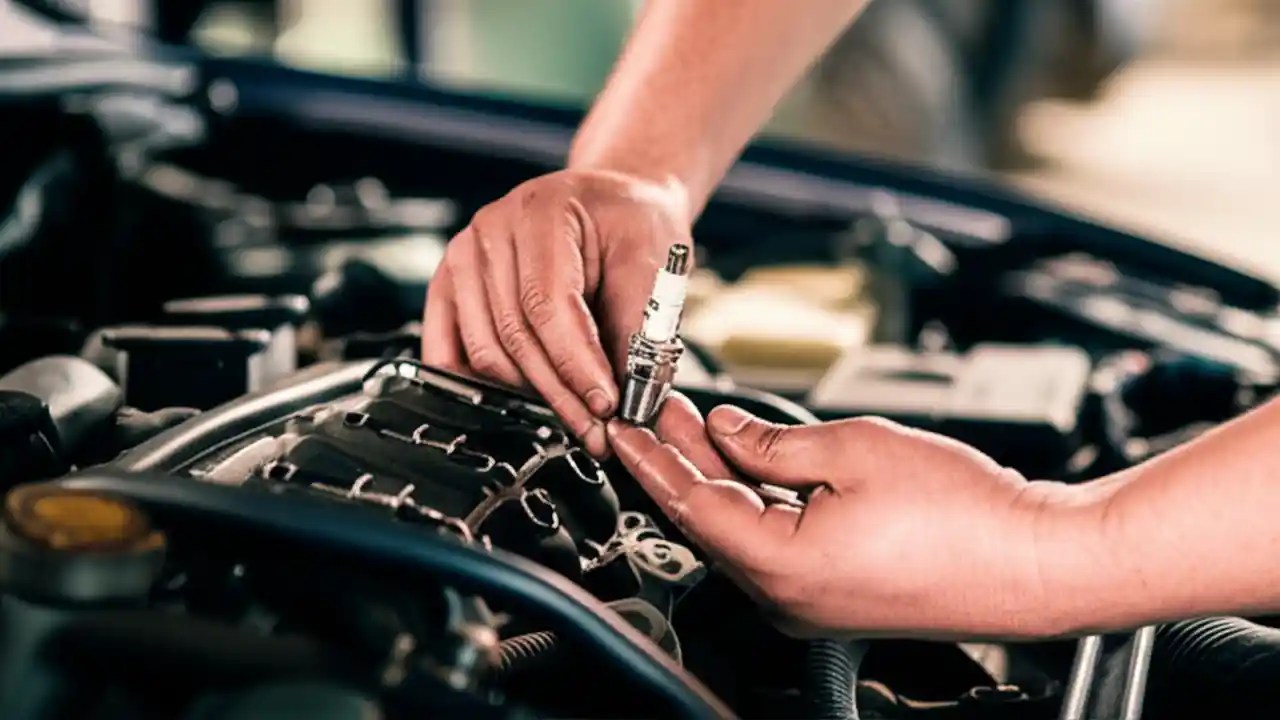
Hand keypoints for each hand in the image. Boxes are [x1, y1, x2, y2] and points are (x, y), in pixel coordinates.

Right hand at [423, 169, 690, 456]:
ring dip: (529, 393)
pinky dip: (483, 384)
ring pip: (484, 352)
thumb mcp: (654, 263)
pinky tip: (523, 399)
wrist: (609, 202)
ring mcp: (463, 255)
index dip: (575, 364)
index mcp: (542, 210)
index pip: (547, 303)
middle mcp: (492, 228)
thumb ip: (636, 329)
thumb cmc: (631, 225)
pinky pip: (450, 351)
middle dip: (560, 393)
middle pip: (514, 335)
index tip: (605, 404)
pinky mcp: (449, 284)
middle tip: (597, 428)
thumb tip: (625, 399)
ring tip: (573, 410)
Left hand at [607, 404, 1106, 639]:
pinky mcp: (835, 594)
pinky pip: (775, 542)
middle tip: (654, 411)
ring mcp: (811, 601)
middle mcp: (787, 597)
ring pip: (742, 529)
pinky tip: (752, 460)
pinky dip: (756, 498)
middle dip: (679, 460)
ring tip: (694, 422)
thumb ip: (775, 443)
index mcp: (781, 565)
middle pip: (710, 519)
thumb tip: (727, 433)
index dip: (651, 460)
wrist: (1038, 562)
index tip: (623, 427)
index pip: (690, 505)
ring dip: (718, 475)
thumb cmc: (966, 516)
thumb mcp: (855, 450)